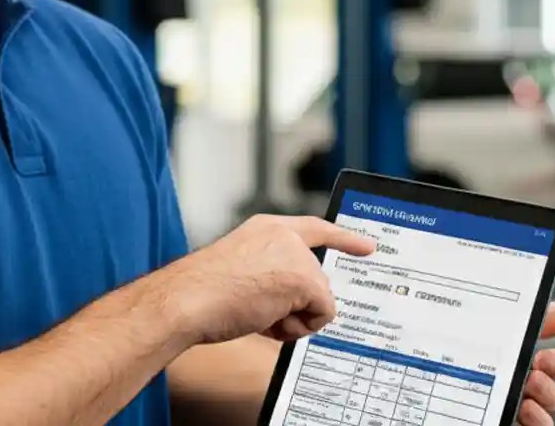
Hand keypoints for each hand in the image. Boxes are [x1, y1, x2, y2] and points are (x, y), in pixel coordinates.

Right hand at [161, 215, 375, 344]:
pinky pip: (323, 314)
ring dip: (292, 318)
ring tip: (255, 314)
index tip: (369, 246)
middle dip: (296, 306)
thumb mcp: (240, 272)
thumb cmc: (201, 293)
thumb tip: (295, 305)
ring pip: (318, 299)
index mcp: (267, 229)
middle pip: (316, 280)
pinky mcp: (304, 279)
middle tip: (258, 312)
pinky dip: (300, 327)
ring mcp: (296, 256)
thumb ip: (271, 276)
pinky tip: (267, 320)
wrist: (186, 301)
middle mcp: (284, 235)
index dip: (344, 238)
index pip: (315, 228)